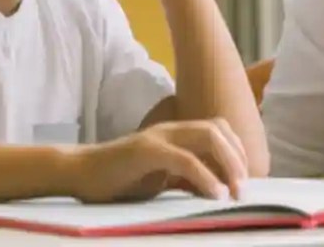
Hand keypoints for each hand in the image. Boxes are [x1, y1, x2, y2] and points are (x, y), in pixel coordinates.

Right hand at [68, 119, 248, 202]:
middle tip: (244, 189)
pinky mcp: (146, 151)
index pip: (218, 129)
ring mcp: (158, 137)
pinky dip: (205, 176)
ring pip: (207, 137)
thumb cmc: (120, 180)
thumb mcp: (162, 179)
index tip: (244, 180)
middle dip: (239, 158)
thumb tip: (220, 189)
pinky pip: (184, 159)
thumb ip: (188, 178)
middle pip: (218, 129)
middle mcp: (171, 129)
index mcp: (177, 133)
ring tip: (235, 191)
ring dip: (228, 163)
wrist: (79, 174)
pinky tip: (215, 194)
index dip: (237, 152)